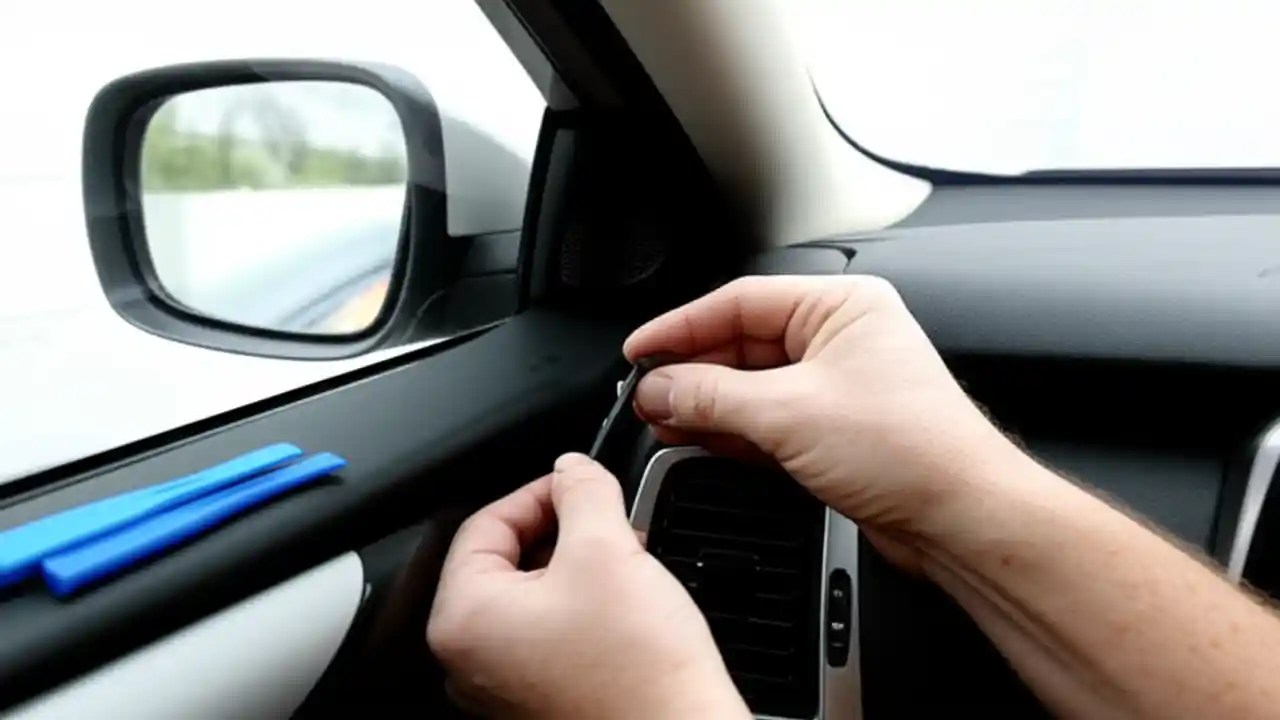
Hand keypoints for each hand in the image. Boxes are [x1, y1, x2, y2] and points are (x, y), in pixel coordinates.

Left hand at [427, 453, 750, 719]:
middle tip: (609, 522)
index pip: (484, 524)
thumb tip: (572, 468)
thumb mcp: (607, 550)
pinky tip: (624, 603)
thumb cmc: (638, 675)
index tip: (579, 483)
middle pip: (505, 559)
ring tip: (624, 562)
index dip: (539, 492)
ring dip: (576, 566)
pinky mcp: (540, 701)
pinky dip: (582, 607)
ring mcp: (503, 686)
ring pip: (531, 596)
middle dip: (562, 531)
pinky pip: (549, 634)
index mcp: (464, 619)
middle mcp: (470, 660)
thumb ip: (583, 490)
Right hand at [624, 275, 1028, 559]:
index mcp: (841, 307)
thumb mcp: (790, 413)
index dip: (681, 326)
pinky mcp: (830, 430)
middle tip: (645, 393)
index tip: (640, 350)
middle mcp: (839, 339)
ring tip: (660, 417)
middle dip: (690, 371)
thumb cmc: (912, 450)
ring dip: (704, 403)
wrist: (960, 519)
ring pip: (749, 385)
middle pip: (741, 343)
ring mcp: (834, 387)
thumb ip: (712, 396)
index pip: (739, 302)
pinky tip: (695, 438)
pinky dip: (729, 429)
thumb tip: (659, 387)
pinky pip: (764, 419)